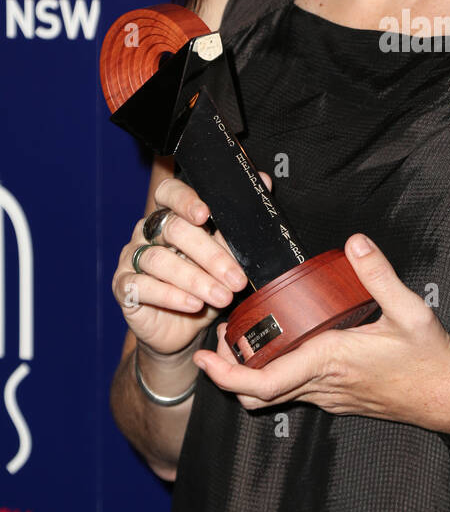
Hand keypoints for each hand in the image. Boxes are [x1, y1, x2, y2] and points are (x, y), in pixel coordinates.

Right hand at [111, 174, 253, 356]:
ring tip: (222, 297)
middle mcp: (147, 232)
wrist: (180, 330)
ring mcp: (131, 258)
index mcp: (171, 216)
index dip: (185, 200)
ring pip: (159, 260)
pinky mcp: (124, 286)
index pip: (170, 193)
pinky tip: (194, 304)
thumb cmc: (204, 286)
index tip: (206, 214)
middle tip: (236, 278)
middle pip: (173, 230)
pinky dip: (171, 295)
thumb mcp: (225, 258)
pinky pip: (142, 286)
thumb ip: (237, 225)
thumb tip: (263, 181)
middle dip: (210, 255)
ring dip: (196, 280)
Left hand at [192, 234, 449, 435]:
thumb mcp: (410, 311)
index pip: (263, 382)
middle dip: (229, 373)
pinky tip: (285, 349)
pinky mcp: (339, 400)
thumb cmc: (430, 359)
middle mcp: (323, 385)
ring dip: (251, 376)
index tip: (205, 355)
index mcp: (330, 361)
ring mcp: (330, 397)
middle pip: (258, 396)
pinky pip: (296, 394)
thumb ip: (379, 274)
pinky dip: (276, 377)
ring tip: (245, 341)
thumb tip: (354, 242)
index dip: (225, 375)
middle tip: (220, 340)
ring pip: (275, 397)